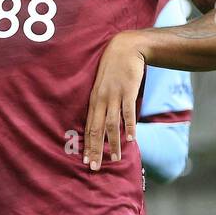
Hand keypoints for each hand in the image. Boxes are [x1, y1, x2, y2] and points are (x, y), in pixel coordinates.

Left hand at [84, 31, 147, 170]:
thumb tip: (102, 121)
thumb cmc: (114, 68)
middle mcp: (101, 100)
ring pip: (111, 124)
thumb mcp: (103, 85)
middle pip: (96, 129)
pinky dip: (129, 126)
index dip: (87, 145)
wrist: (126, 48)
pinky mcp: (127, 91)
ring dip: (112, 143)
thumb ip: (102, 102)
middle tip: (94, 167)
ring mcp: (114, 96)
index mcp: (94, 100)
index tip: (85, 160)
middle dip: (95, 149)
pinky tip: (130, 139)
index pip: (89, 127)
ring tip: (114, 158)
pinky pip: (127, 112)